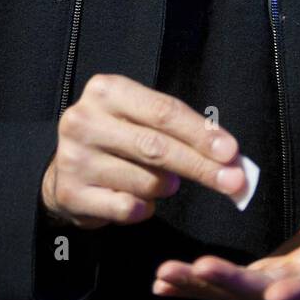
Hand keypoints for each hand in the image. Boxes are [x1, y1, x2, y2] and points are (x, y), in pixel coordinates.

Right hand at [40, 73, 247, 227]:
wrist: (66, 169)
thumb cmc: (118, 137)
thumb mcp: (142, 118)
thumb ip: (181, 131)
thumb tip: (230, 158)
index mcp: (106, 91)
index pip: (164, 112)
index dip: (201, 133)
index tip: (231, 152)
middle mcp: (84, 120)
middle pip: (157, 147)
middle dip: (201, 166)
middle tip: (234, 182)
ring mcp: (73, 158)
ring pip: (147, 182)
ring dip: (167, 187)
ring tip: (159, 181)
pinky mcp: (70, 193)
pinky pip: (128, 208)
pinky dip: (144, 208)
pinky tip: (136, 198)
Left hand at [151, 163, 299, 299]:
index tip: (278, 295)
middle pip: (265, 292)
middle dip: (229, 284)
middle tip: (195, 268)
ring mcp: (279, 284)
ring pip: (236, 294)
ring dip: (199, 287)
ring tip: (163, 277)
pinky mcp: (261, 280)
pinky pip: (223, 289)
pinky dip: (193, 287)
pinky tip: (161, 284)